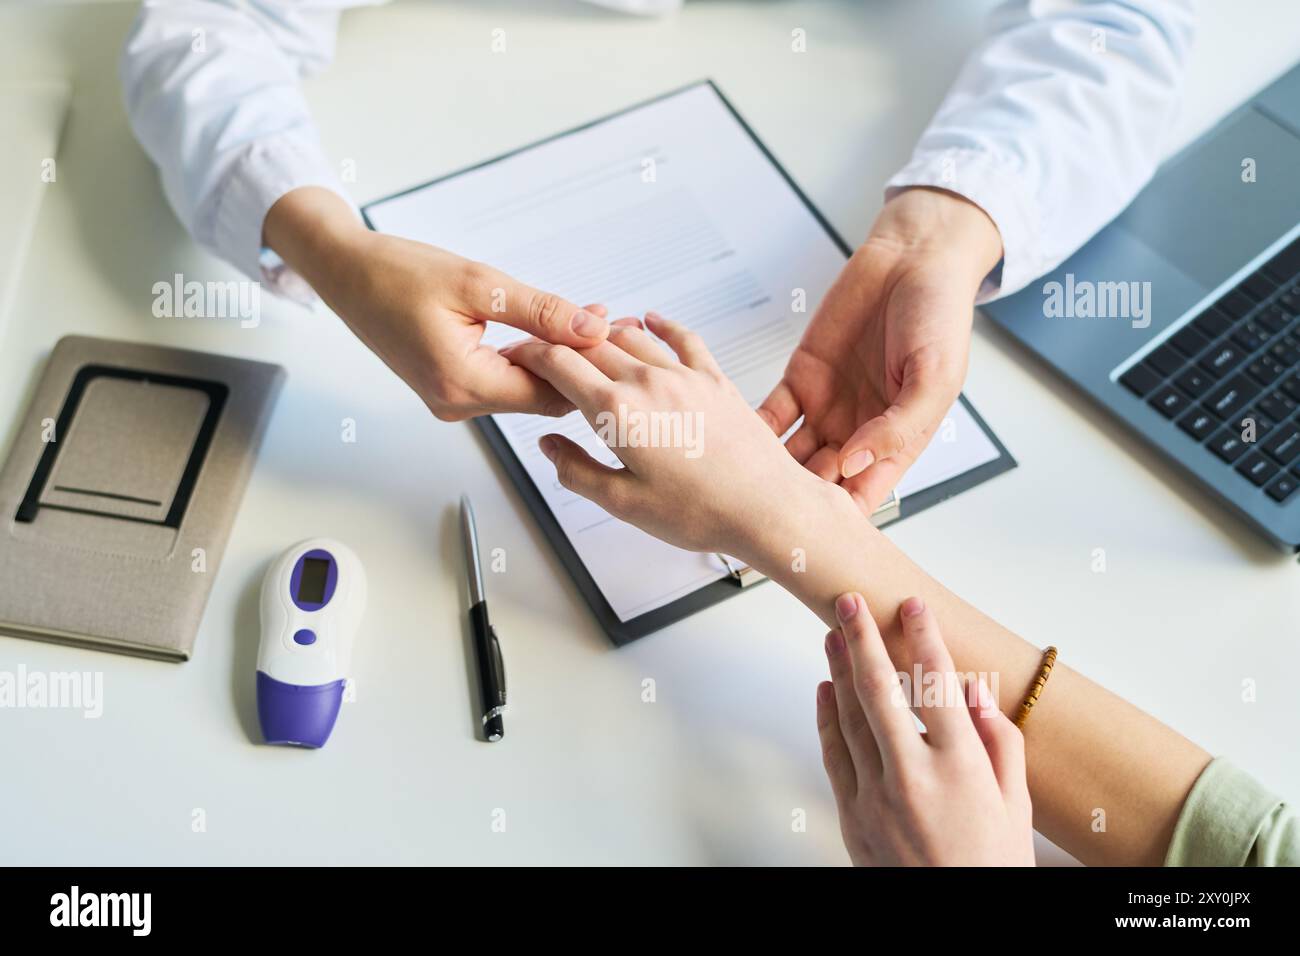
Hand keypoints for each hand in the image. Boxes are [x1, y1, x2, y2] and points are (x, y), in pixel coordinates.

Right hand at [263, 186, 609, 419]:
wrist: (344, 272)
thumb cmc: (395, 272)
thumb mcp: (478, 283)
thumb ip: (540, 312)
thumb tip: (591, 329)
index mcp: (461, 384)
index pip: (549, 394)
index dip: (588, 365)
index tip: (619, 330)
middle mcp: (455, 403)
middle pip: (540, 396)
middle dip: (580, 362)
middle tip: (616, 322)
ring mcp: (450, 399)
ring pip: (524, 388)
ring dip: (557, 357)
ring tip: (593, 320)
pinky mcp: (449, 387)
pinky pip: (503, 380)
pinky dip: (530, 357)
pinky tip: (552, 330)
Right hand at [502, 312, 838, 556]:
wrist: (766, 506)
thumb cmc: (702, 511)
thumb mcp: (623, 503)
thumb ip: (577, 471)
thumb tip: (550, 448)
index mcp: (618, 413)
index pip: (560, 365)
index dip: (531, 355)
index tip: (519, 356)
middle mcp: (649, 384)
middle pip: (591, 345)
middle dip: (561, 344)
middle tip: (545, 351)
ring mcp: (684, 377)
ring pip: (632, 337)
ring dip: (603, 334)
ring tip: (585, 339)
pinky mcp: (714, 379)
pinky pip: (681, 338)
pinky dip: (660, 324)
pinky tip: (652, 319)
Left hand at [759, 187, 1001, 513]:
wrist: (913, 257)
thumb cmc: (939, 315)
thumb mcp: (934, 377)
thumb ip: (898, 425)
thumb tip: (855, 462)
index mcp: (896, 440)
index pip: (861, 493)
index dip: (836, 518)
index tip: (808, 535)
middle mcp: (858, 430)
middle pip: (818, 482)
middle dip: (791, 501)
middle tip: (758, 514)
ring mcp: (827, 406)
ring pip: (789, 454)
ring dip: (765, 470)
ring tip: (737, 484)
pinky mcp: (801, 378)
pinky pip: (771, 413)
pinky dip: (749, 426)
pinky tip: (729, 440)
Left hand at [818, 591, 1033, 865]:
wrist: (954, 925)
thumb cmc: (990, 867)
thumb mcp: (1017, 806)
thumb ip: (1001, 743)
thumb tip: (975, 691)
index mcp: (962, 767)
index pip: (937, 683)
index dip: (923, 636)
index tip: (913, 606)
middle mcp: (914, 775)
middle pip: (879, 688)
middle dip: (862, 637)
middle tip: (849, 602)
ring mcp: (876, 795)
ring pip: (849, 715)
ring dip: (838, 668)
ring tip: (834, 633)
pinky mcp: (852, 814)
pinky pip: (833, 753)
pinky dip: (826, 716)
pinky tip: (825, 689)